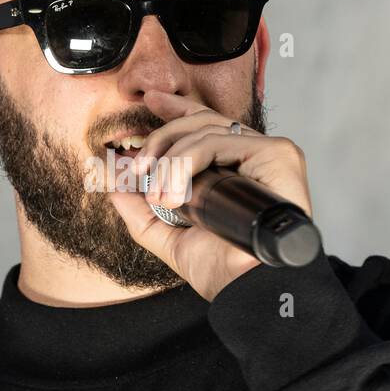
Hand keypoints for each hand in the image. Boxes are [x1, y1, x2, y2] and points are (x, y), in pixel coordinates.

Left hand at [107, 89, 313, 301]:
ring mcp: (267, 154)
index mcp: (234, 170)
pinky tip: (174, 190)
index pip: (205, 124)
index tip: (148, 101)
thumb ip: (141, 212)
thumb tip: (112, 184)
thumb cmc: (224, 270)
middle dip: (159, 138)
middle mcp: (253, 158)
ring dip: (169, 159)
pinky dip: (188, 160)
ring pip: (205, 129)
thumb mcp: (170, 237)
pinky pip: (219, 140)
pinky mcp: (277, 154)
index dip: (176, 109)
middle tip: (135, 168)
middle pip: (201, 121)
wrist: (249, 289)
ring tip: (158, 194)